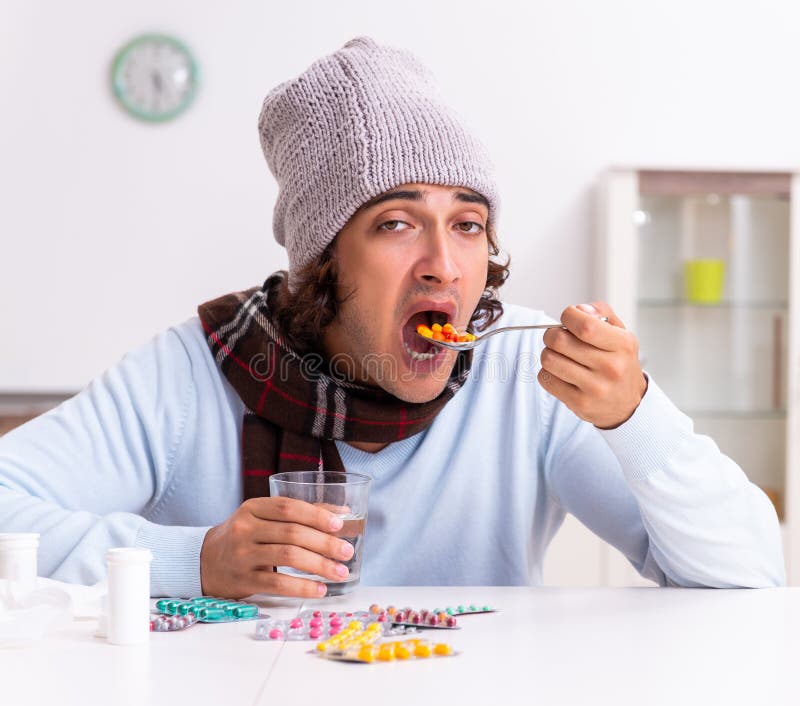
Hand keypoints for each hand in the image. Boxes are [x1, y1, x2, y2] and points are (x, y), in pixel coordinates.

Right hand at [200, 497, 354, 598]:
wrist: (204, 562)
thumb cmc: (245, 537)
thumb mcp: (263, 518)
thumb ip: (299, 513)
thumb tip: (343, 511)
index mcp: (252, 508)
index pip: (287, 507)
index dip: (316, 514)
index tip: (339, 524)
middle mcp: (245, 529)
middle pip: (291, 533)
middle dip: (324, 543)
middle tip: (347, 551)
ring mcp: (242, 555)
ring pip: (287, 557)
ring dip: (318, 565)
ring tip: (340, 572)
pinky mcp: (242, 580)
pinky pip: (277, 584)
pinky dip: (302, 587)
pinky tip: (320, 589)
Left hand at [537, 302, 647, 428]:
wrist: (627, 404)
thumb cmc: (618, 361)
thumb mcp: (620, 333)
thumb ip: (601, 313)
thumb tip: (579, 310)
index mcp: (623, 345)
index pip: (584, 325)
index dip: (568, 316)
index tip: (568, 318)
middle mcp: (611, 367)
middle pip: (559, 341)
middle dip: (551, 334)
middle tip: (557, 338)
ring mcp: (595, 388)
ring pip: (549, 359)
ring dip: (549, 354)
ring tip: (560, 356)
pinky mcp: (580, 403)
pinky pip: (546, 379)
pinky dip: (548, 373)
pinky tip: (561, 373)